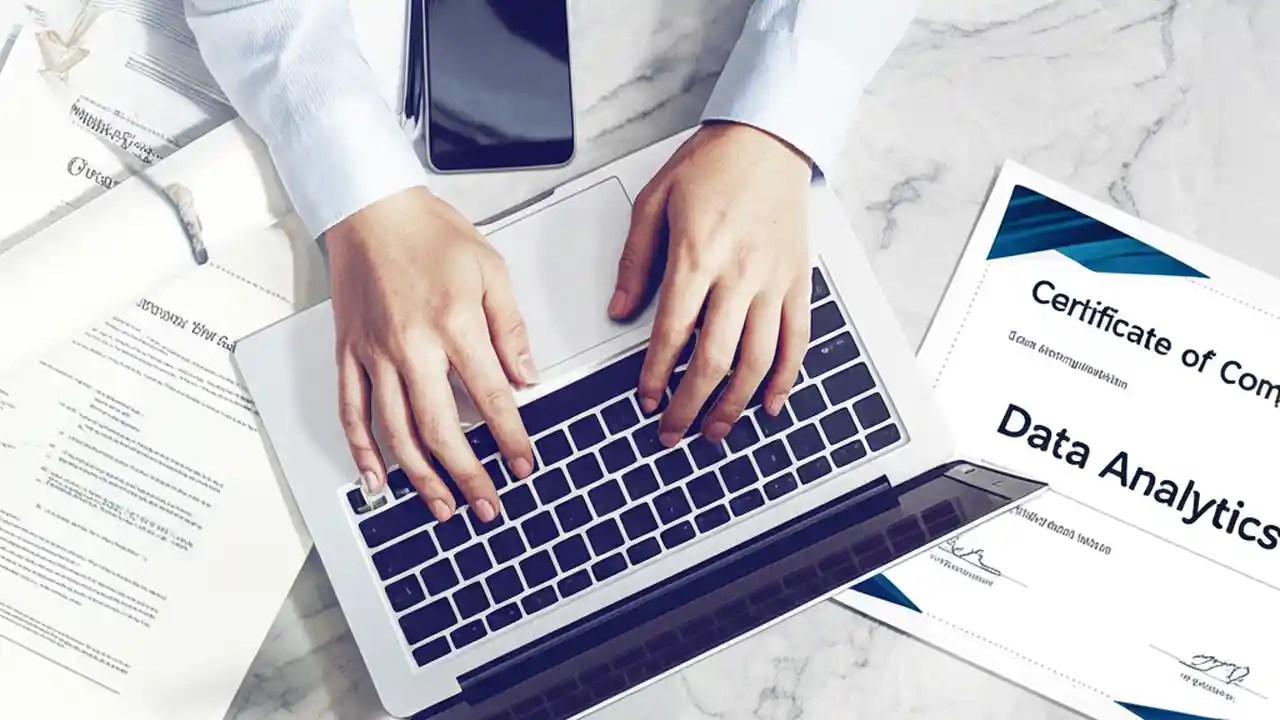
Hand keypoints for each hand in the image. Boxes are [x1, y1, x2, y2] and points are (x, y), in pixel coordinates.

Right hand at [328, 187, 536, 523]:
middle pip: (440, 429)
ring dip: (420, 477)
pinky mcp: (349, 353)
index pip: (490, 397)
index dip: (510, 438)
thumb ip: (509, 328)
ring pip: (395, 432)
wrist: (370, 206)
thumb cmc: (430, 232)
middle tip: (487, 506)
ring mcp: (374, 354)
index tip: (523, 465)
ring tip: (442, 507)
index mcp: (453, 324)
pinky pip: (352, 412)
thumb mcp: (491, 270)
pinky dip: (363, 451)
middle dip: (467, 475)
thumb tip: (526, 376)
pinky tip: (377, 480)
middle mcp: (411, 346)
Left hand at [609, 123, 813, 446]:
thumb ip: (634, 262)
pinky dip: (785, 378)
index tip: (647, 399)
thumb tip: (617, 313)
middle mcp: (739, 275)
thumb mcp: (653, 203)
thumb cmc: (710, 165)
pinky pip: (797, 341)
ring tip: (715, 430)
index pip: (673, 334)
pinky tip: (770, 404)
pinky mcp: (798, 282)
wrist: (768, 139)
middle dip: (691, 404)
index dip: (657, 376)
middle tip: (673, 431)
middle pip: (715, 359)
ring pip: (758, 360)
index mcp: (697, 256)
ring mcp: (774, 282)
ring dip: (735, 404)